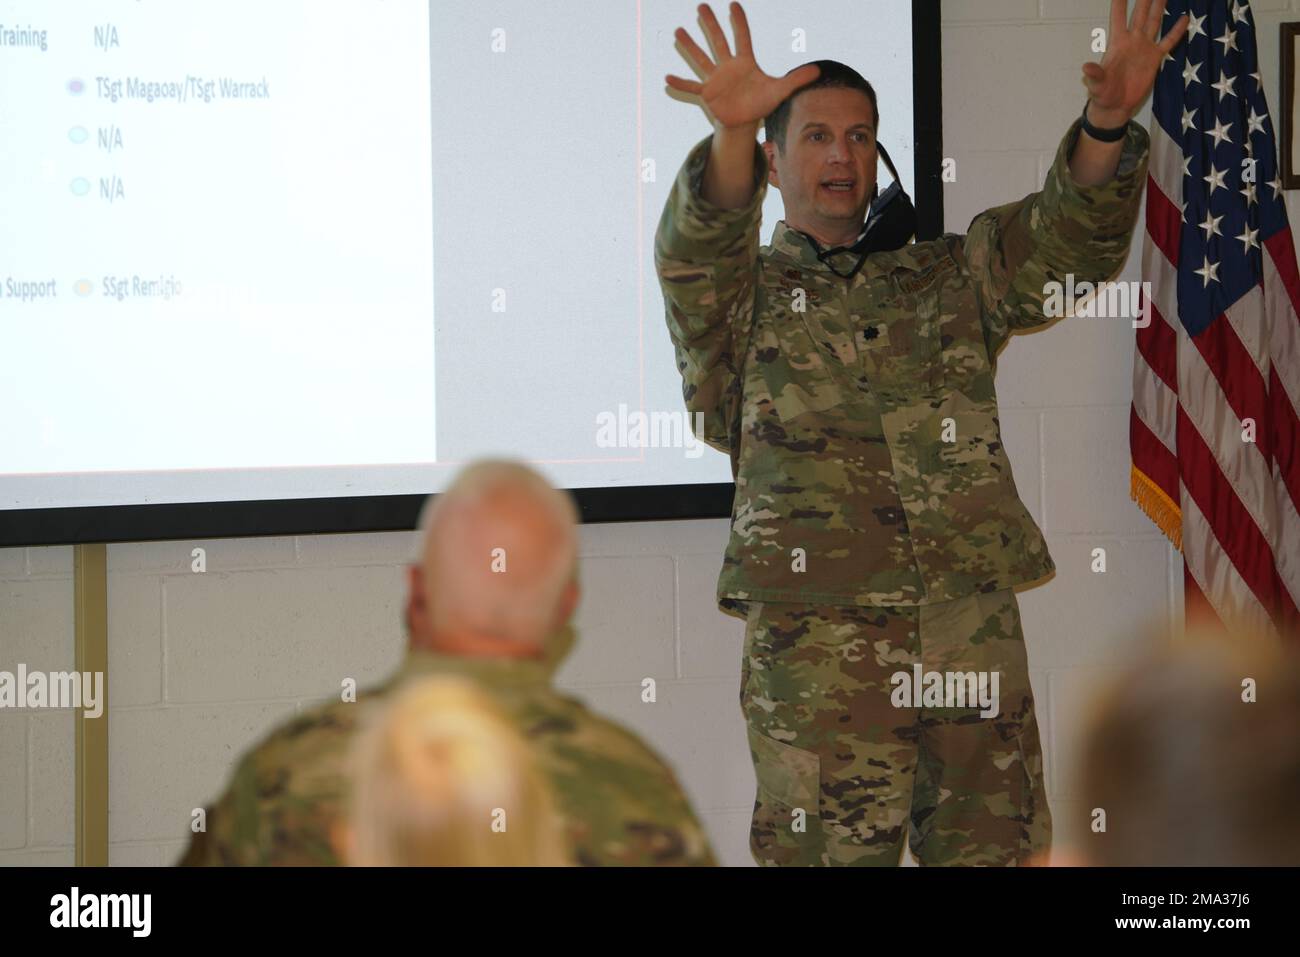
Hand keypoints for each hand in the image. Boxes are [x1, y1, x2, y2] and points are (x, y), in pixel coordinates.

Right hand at [665, 2, 819, 131]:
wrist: (744, 119)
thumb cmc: (761, 102)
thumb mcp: (780, 91)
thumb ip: (796, 79)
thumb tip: (818, 71)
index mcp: (745, 62)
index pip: (742, 37)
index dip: (739, 22)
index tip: (733, 4)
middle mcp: (728, 66)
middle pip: (718, 41)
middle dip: (710, 24)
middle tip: (702, 6)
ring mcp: (716, 79)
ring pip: (701, 59)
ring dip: (690, 46)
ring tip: (678, 31)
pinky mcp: (708, 94)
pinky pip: (693, 87)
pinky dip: (681, 84)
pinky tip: (668, 78)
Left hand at [1082, 0, 1188, 126]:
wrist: (1116, 106)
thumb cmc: (1103, 94)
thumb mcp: (1097, 85)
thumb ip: (1094, 74)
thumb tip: (1086, 67)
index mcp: (1117, 43)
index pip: (1118, 17)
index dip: (1120, 2)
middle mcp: (1132, 41)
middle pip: (1139, 14)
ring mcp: (1144, 48)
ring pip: (1154, 22)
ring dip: (1159, 7)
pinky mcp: (1155, 58)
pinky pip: (1168, 41)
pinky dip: (1177, 31)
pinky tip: (1184, 18)